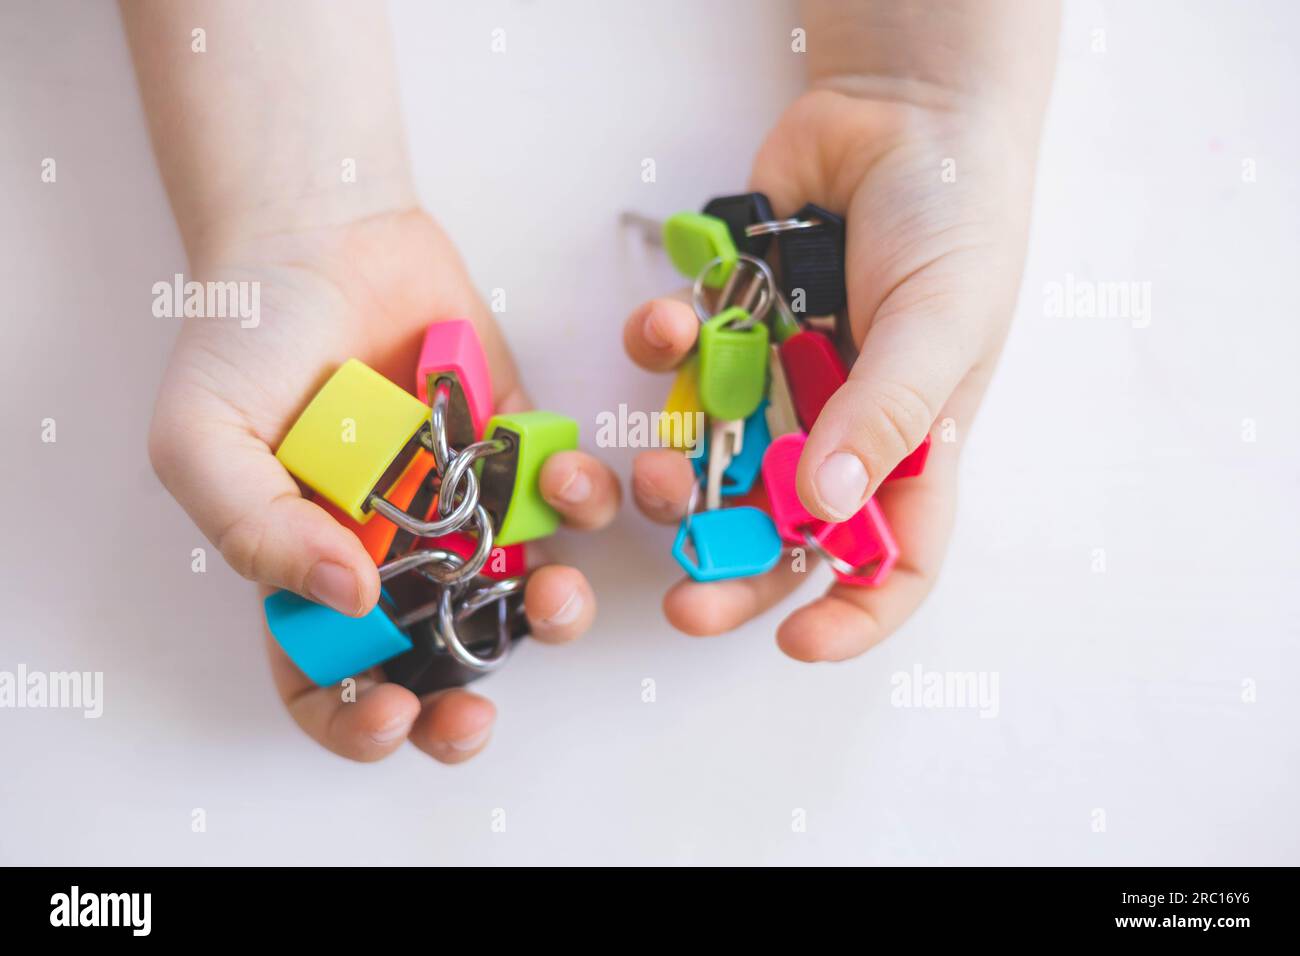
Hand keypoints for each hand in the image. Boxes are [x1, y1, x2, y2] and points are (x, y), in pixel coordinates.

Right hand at [149, 209, 619, 761]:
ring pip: (517, 593)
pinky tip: (566, 478)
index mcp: (306, 567)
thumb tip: (354, 602)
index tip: (392, 714)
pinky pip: (563, 500)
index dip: (355, 722)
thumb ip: (258, 531)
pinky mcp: (514, 449)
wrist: (322, 232)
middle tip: (480, 710)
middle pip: (434, 658)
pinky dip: (581, 502)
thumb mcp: (205, 438)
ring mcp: (458, 503)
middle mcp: (390, 551)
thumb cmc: (245, 337)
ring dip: (550, 613)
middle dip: (464, 700)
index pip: (323, 681)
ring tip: (554, 594)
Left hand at [623, 88, 1040, 659]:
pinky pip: (680, 360)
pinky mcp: (729, 325)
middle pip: (784, 532)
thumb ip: (886, 415)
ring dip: (677, 474)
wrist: (900, 111)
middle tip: (684, 598)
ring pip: (715, 458)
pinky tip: (670, 322)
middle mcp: (839, 425)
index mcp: (913, 445)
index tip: (800, 641)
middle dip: (733, 572)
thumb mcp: (942, 323)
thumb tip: (828, 509)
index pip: (896, 558)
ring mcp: (779, 378)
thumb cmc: (954, 221)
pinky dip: (664, 348)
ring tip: (653, 468)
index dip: (855, 611)